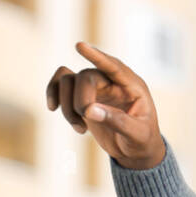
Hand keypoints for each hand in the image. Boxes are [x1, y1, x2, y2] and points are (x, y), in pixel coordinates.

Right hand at [45, 41, 165, 170]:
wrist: (134, 150)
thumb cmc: (142, 140)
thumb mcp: (137, 134)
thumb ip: (118, 121)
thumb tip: (88, 110)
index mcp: (132, 86)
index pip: (114, 67)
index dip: (97, 57)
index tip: (79, 46)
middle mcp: (112, 81)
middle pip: (86, 77)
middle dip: (80, 101)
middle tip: (84, 124)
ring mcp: (96, 87)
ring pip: (69, 80)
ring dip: (66, 105)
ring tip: (80, 129)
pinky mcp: (82, 95)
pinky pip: (61, 83)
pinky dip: (53, 93)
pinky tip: (53, 108)